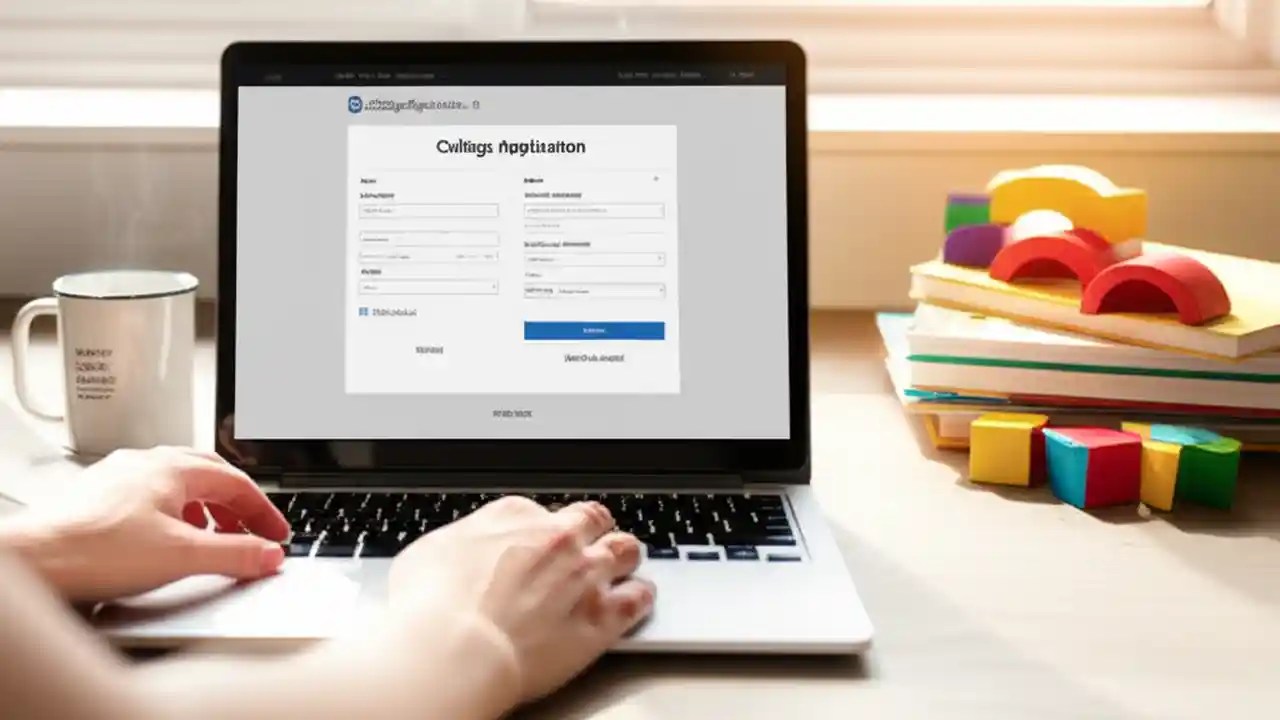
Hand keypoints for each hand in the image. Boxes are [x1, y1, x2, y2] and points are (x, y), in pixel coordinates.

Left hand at [0, 446, 287, 601]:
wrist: (32, 561)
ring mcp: (119, 477)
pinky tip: (168, 538)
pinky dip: (174, 514)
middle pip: (209, 475)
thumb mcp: (182, 555)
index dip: (264, 511)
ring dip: (205, 509)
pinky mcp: (99, 496)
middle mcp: (146, 464)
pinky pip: (151, 496)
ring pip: (178, 484)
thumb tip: (269, 554)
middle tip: (253, 532)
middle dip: (237, 505)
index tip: (276, 535)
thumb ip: (234, 555)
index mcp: (172, 467)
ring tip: (214, 537)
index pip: (236, 482)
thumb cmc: (94, 551)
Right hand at [389, 496, 653, 711]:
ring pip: (625, 550)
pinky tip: (638, 598)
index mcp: (515, 516)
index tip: (540, 543)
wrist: (453, 650)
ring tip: (621, 566)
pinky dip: (641, 596)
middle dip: (592, 532)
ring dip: (623, 558)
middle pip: (594, 520)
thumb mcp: (430, 554)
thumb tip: (459, 554)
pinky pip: (640, 596)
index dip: (544, 530)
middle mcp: (557, 537)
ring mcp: (585, 575)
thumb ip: (461, 545)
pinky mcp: (603, 617)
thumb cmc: (429, 608)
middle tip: (588, 547)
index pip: (545, 511)